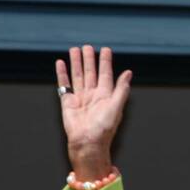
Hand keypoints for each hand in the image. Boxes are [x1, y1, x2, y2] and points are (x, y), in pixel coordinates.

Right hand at [56, 45, 131, 163]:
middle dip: (89, 59)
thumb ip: (121, 89)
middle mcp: (93, 95)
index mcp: (106, 96)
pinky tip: (61, 63)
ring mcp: (80, 98)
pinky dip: (62, 73)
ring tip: (74, 50)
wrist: (88, 143)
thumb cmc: (104, 129)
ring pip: (78, 76)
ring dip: (77, 63)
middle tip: (88, 47)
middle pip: (91, 73)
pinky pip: (65, 84)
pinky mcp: (68, 102)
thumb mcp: (116, 107)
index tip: (105, 50)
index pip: (106, 74)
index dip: (106, 62)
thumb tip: (128, 73)